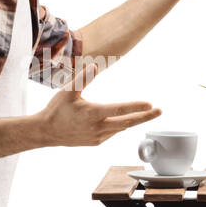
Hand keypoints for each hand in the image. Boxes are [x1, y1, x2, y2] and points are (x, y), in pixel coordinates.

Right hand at [38, 86, 160, 147]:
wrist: (46, 131)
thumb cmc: (56, 109)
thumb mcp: (68, 91)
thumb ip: (82, 78)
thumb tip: (95, 64)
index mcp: (92, 114)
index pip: (119, 110)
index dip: (136, 107)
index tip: (150, 104)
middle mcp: (97, 128)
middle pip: (127, 122)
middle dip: (145, 117)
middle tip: (159, 111)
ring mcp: (97, 137)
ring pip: (121, 128)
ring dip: (134, 121)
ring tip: (147, 114)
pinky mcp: (95, 142)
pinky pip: (112, 133)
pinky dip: (120, 126)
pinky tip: (123, 121)